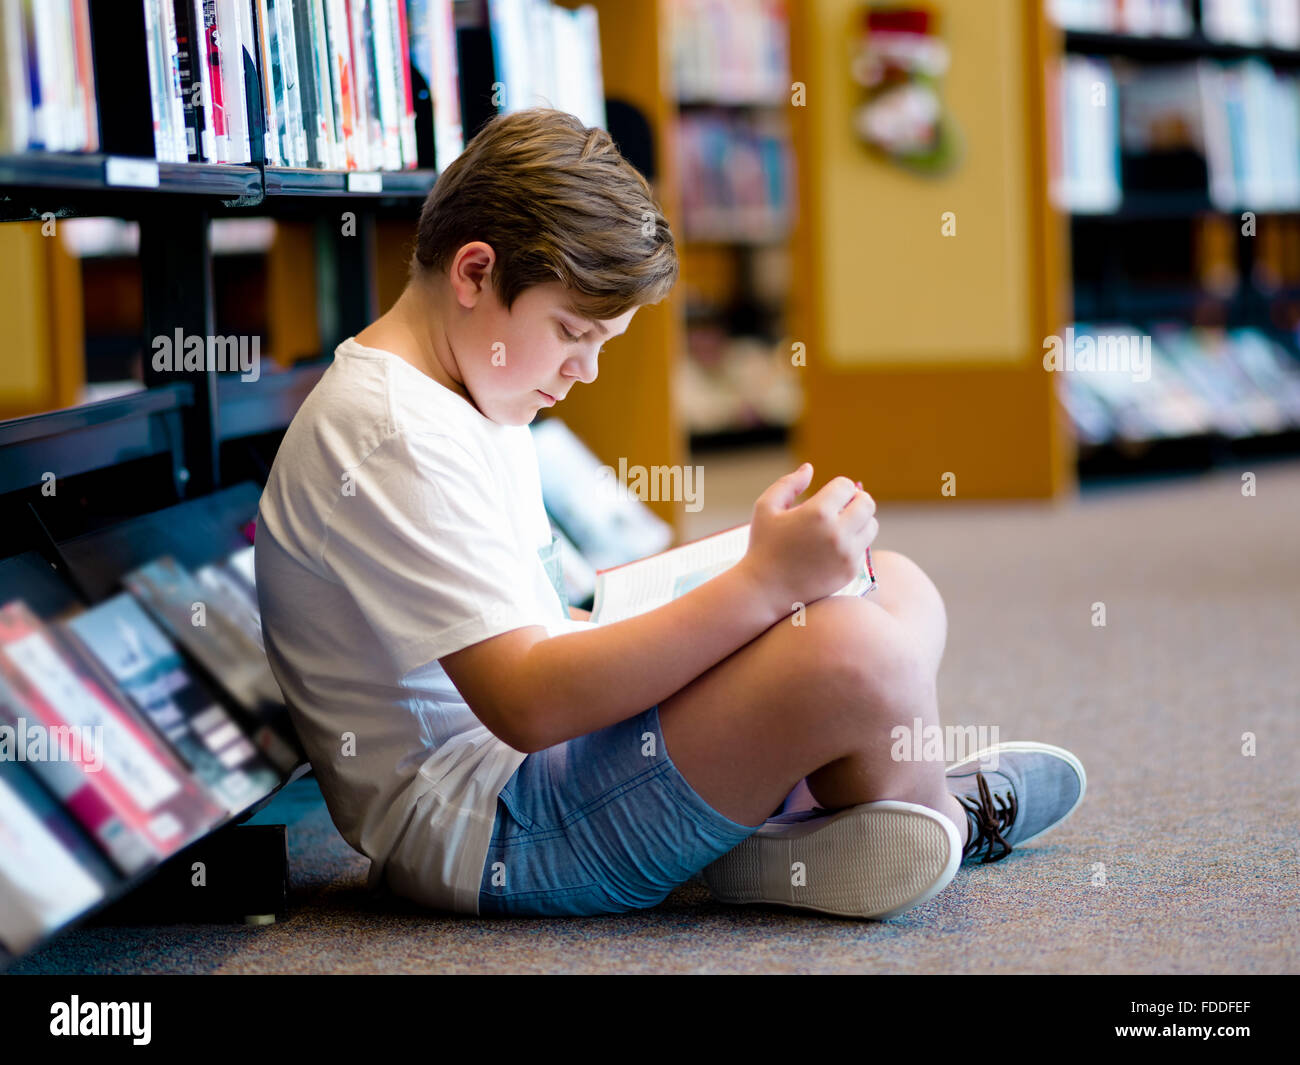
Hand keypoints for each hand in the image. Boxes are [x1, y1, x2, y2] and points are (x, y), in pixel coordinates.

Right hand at [738, 463, 877, 614]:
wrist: (764, 590)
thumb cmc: (762, 546)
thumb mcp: (766, 508)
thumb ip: (788, 483)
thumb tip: (810, 468)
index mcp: (817, 512)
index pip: (846, 486)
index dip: (837, 487)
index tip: (827, 495)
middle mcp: (837, 532)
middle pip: (866, 503)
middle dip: (855, 500)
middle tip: (841, 506)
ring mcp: (847, 554)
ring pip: (871, 525)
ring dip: (859, 521)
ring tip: (840, 525)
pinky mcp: (850, 571)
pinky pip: (864, 547)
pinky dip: (854, 542)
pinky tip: (834, 546)